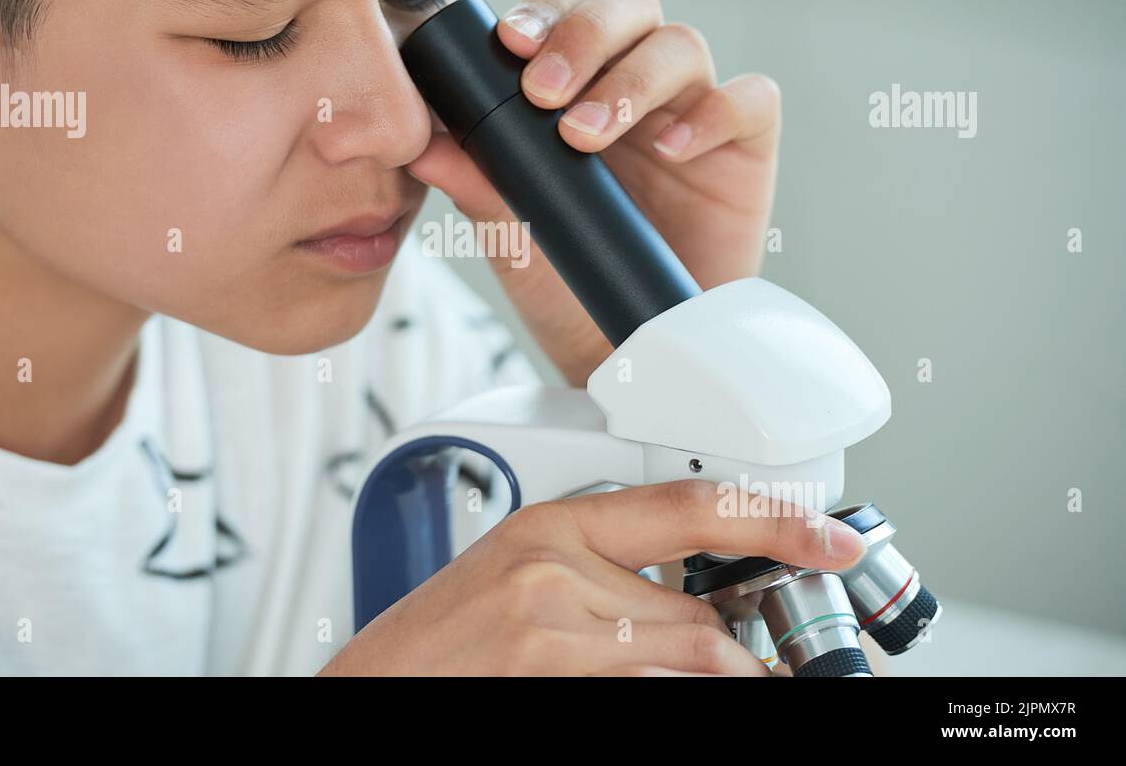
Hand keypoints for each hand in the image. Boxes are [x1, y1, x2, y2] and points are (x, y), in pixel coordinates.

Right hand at [319, 480, 863, 675]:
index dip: (773, 518)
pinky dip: (673, 692)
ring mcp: (553, 626)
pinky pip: (659, 685)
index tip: (829, 538)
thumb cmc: (436, 646)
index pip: (689, 506)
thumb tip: (692, 599)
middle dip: (726, 645)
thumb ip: (600, 571)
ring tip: (670, 673)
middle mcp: (554, 567)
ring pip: (694, 655)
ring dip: (711, 676)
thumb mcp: (516, 579)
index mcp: (549, 524)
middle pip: (699, 611)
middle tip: (741, 660)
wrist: (370, 691)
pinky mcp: (554, 674)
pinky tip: (634, 683)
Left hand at [407, 0, 780, 384]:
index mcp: (576, 80)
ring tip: (583, 135)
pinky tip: (670, 149)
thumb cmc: (563, 281)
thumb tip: (420, 146)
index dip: (542, 8)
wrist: (621, 348)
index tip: (510, 44)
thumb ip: (473, 183)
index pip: (564, 5)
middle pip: (626, 3)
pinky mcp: (744, 147)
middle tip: (542, 90)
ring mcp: (691, 109)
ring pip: (680, 42)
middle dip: (582, 32)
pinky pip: (751, 100)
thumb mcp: (508, 234)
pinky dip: (713, 112)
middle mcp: (635, 80)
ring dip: (629, 77)